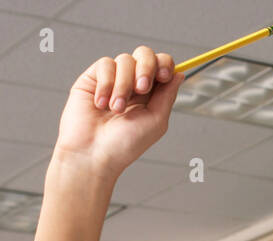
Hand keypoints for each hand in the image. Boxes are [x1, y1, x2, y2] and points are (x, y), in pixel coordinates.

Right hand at [54, 46, 183, 178]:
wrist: (93, 153)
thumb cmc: (125, 144)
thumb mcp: (156, 122)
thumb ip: (167, 96)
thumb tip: (179, 73)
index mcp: (151, 94)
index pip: (162, 66)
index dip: (165, 64)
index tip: (164, 76)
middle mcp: (133, 84)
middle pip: (145, 54)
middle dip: (147, 67)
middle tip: (142, 88)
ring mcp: (113, 80)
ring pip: (125, 60)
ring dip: (124, 85)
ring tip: (116, 109)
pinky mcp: (93, 78)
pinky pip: (105, 64)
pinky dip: (106, 84)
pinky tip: (101, 105)